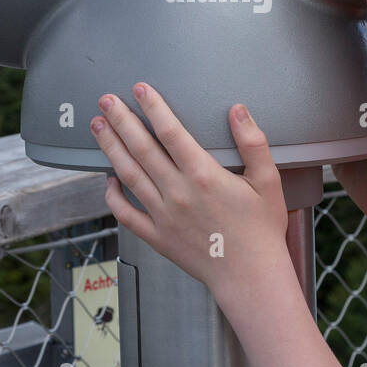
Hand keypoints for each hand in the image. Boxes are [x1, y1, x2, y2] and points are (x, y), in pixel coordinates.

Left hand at [90, 82, 290, 298]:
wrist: (250, 277)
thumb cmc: (261, 230)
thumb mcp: (268, 181)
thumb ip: (253, 143)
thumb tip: (238, 110)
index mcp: (204, 176)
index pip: (171, 132)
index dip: (153, 108)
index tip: (140, 89)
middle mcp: (178, 193)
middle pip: (142, 149)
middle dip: (121, 121)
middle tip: (105, 100)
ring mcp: (163, 216)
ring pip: (128, 175)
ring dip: (110, 148)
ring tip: (98, 127)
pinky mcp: (157, 237)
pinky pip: (126, 214)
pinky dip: (113, 196)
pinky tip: (107, 179)